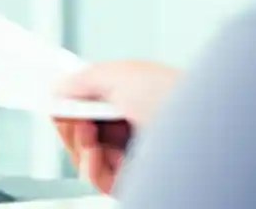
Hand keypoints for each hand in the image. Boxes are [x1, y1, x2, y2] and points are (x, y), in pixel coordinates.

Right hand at [53, 61, 180, 194]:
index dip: (70, 102)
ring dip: (77, 143)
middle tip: (69, 113)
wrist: (202, 127)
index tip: (53, 98)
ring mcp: (130, 156)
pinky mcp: (130, 181)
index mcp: (132, 99)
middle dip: (69, 122)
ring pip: (84, 155)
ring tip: (87, 130)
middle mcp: (132, 129)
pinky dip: (88, 164)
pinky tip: (94, 150)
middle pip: (82, 131)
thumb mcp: (120, 74)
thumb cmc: (174, 96)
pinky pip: (95, 177)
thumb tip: (59, 88)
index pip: (90, 104)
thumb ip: (83, 79)